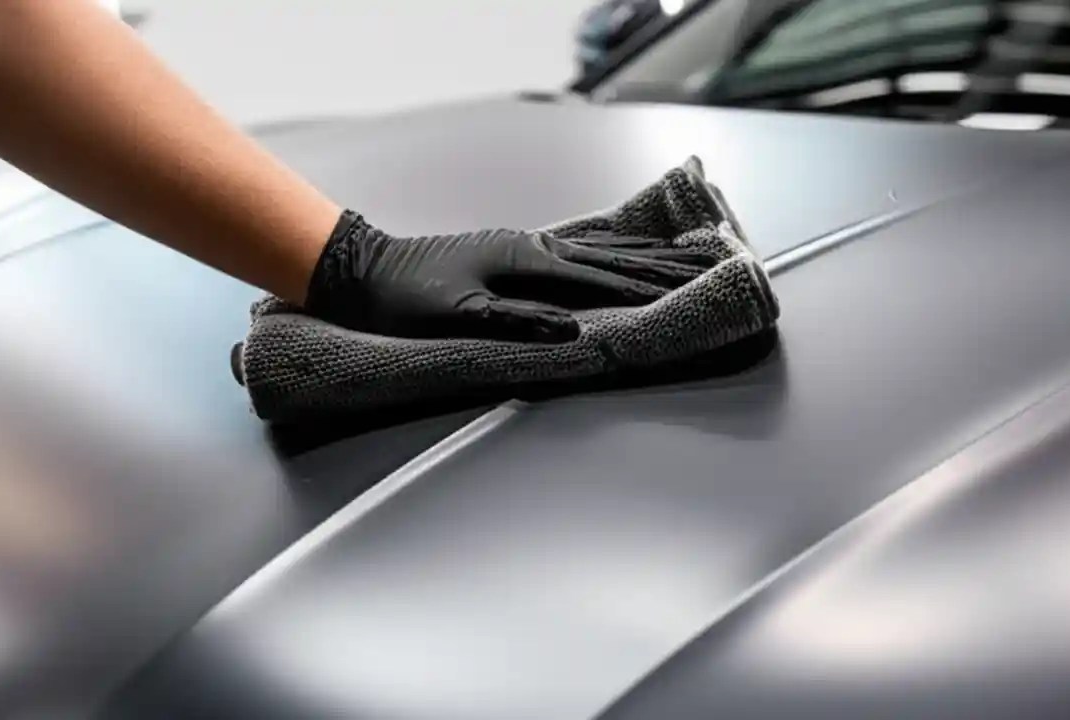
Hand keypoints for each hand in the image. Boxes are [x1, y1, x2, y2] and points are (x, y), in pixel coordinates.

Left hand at [304, 211, 715, 342]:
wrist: (365, 270)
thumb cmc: (406, 302)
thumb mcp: (458, 319)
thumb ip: (519, 322)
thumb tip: (576, 331)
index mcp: (526, 262)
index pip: (601, 277)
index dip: (646, 285)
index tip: (689, 288)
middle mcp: (532, 246)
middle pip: (610, 257)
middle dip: (658, 266)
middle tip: (704, 267)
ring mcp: (523, 245)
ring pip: (596, 249)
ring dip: (638, 254)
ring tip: (678, 254)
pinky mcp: (512, 250)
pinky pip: (574, 248)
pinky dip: (606, 250)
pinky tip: (616, 252)